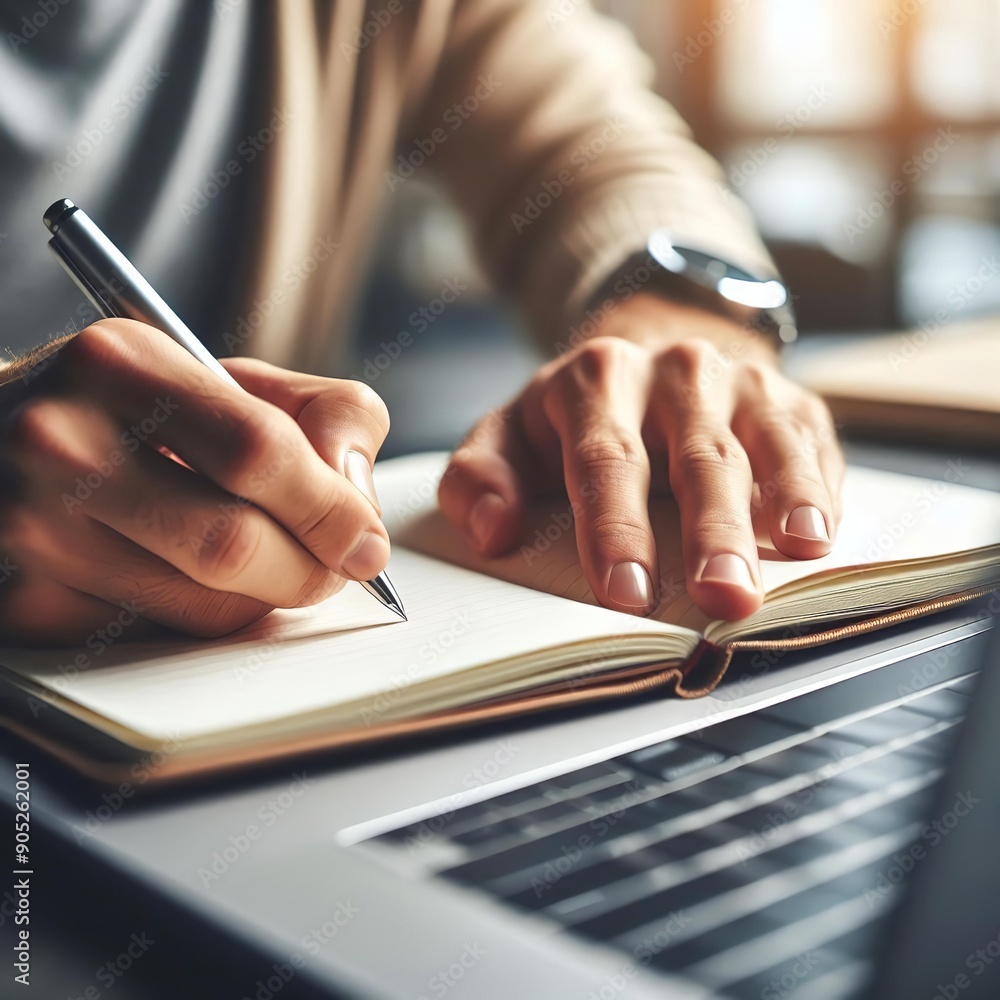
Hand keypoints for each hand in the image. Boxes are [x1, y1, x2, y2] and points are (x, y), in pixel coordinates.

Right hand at [0, 319, 390, 643]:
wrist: (1, 439)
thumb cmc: (133, 410)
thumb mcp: (227, 378)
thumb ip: (323, 414)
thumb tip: (358, 499)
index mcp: (122, 365)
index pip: (258, 452)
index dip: (331, 509)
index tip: (367, 541)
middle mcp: (60, 442)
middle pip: (232, 544)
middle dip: (310, 570)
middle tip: (336, 567)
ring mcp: (30, 528)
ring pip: (203, 607)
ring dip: (263, 599)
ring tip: (266, 561)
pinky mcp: (26, 601)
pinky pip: (159, 637)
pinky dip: (202, 618)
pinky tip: (191, 577)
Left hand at [439, 294, 843, 620]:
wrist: (647, 354)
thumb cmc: (574, 419)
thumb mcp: (510, 434)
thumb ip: (481, 477)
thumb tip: (493, 530)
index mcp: (596, 381)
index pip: (605, 459)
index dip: (615, 529)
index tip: (625, 592)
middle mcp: (674, 371)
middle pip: (697, 457)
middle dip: (712, 531)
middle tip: (723, 596)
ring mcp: (739, 381)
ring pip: (766, 444)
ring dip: (786, 499)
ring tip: (802, 552)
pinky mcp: (789, 399)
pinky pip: (812, 441)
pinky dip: (821, 485)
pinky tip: (823, 530)